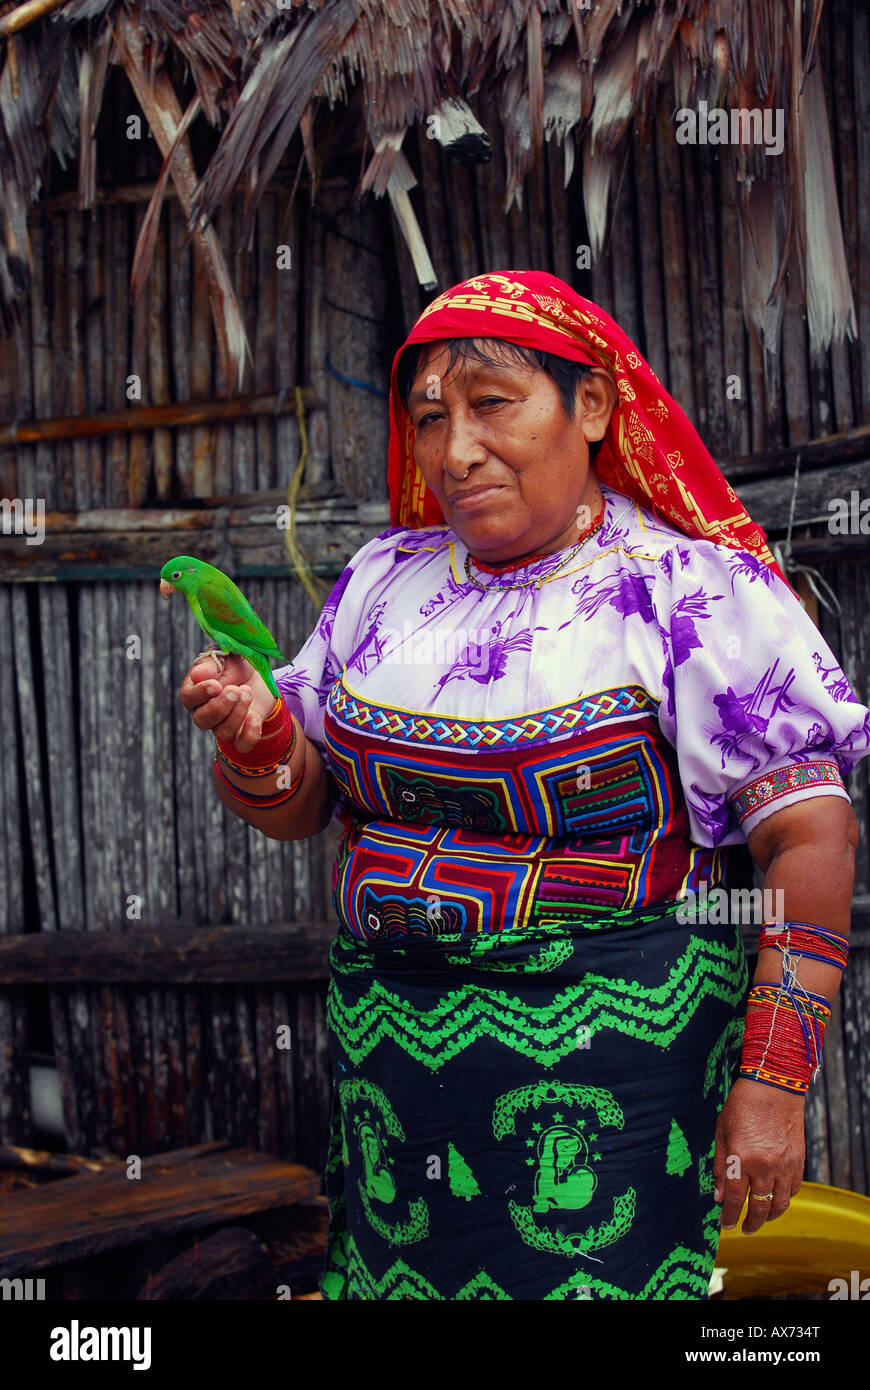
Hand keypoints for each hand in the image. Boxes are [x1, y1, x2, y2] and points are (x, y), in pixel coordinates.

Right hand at [178, 653, 275, 753]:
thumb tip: (198, 674)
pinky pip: (241, 745)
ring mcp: (223, 725)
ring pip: (222, 732)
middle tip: (236, 690)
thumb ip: (211, 664)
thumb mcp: (225, 657)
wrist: (259, 677)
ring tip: (247, 693)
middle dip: (220, 706)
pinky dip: (249, 734)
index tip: (216, 685)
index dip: (200, 693)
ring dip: (237, 714)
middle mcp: (205, 712)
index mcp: (196, 691)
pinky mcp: (242, 733)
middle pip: (202, 720)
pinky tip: (255, 718)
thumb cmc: (236, 665)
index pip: (188, 697)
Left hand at [713, 1077, 804, 1233]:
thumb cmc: (742, 1105)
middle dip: (751, 1223)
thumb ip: (720, 1166)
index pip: (735, 1200)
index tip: (726, 1224)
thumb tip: (720, 1196)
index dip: (730, 1216)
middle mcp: (765, 1167)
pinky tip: (775, 1198)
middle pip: (760, 1208)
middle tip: (745, 1228)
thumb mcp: (722, 1132)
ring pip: (780, 1204)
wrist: (774, 1086)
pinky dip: (783, 1199)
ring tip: (760, 1218)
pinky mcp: (799, 1162)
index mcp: (742, 1159)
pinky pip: (793, 1190)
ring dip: (769, 1216)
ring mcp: (785, 1166)